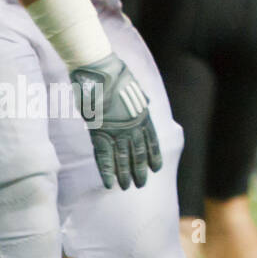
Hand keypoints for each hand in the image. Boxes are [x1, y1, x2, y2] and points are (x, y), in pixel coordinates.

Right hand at [69, 53, 163, 189]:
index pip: (152, 141)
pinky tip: (110, 183)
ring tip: (128, 187)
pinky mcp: (99, 132)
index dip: (153, 156)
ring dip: (125, 174)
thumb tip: (146, 106)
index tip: (156, 168)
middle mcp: (133, 126)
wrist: (100, 70)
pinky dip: (107, 171)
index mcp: (143, 115)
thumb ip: (141, 102)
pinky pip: (104, 157)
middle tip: (141, 184)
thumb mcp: (135, 89)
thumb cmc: (116, 76)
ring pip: (123, 159)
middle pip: (138, 153)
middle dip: (140, 170)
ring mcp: (116, 130)